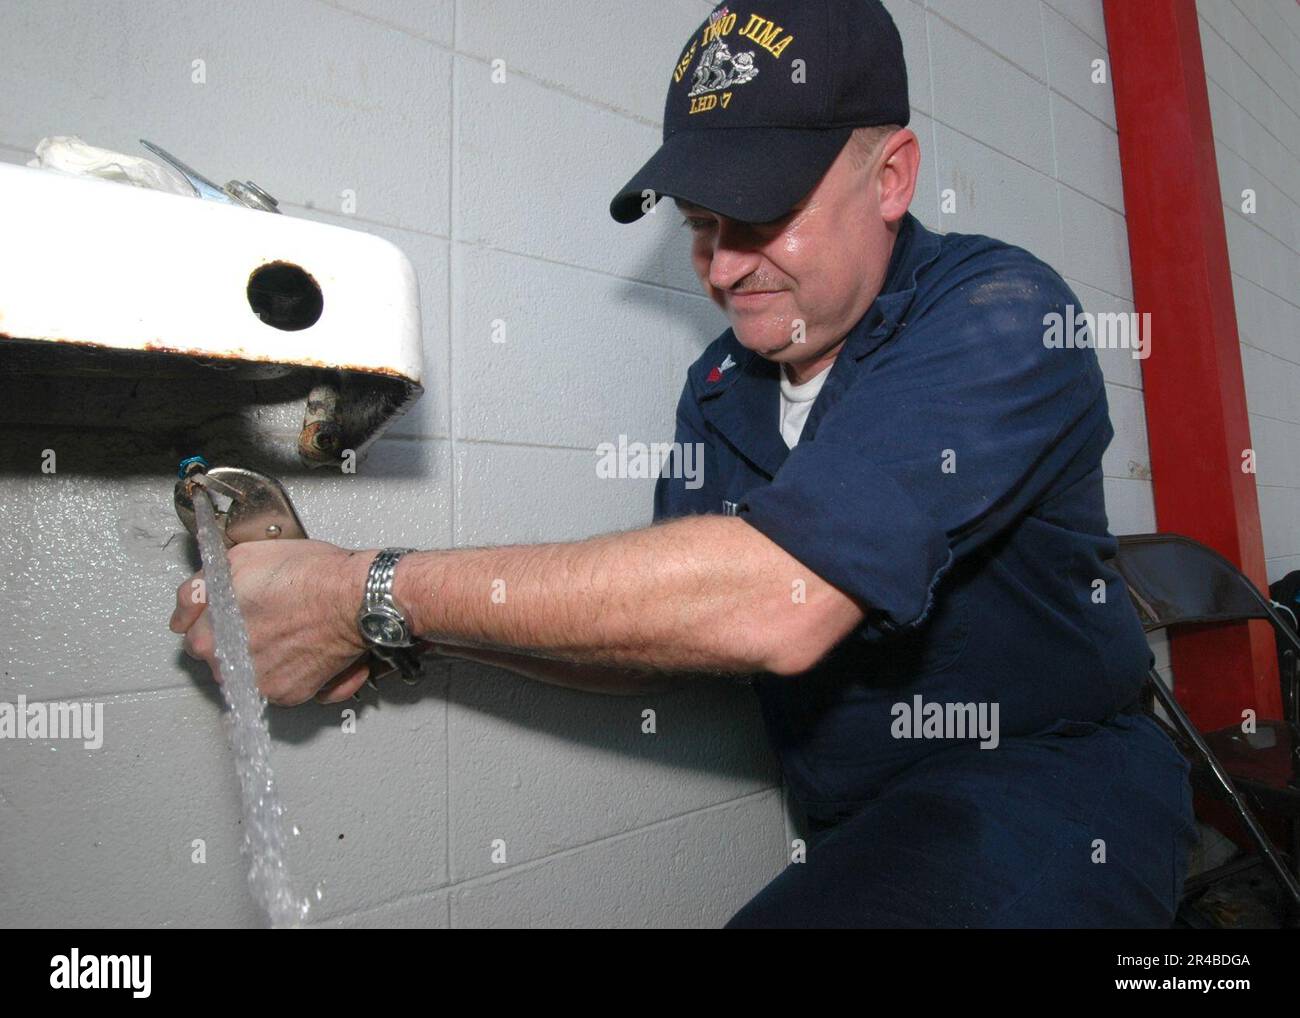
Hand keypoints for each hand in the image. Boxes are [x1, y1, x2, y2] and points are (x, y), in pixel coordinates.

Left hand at [169, 540, 376, 706]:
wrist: (358, 598)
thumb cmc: (311, 576)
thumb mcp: (242, 558)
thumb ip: (203, 586)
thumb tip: (190, 602)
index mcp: (209, 636)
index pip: (193, 633)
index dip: (215, 616)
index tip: (233, 609)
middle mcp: (231, 668)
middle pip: (223, 656)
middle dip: (240, 638)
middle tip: (267, 615)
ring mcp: (262, 685)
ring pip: (254, 671)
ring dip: (266, 656)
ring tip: (290, 630)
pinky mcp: (293, 695)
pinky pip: (284, 683)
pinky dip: (295, 669)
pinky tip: (308, 646)